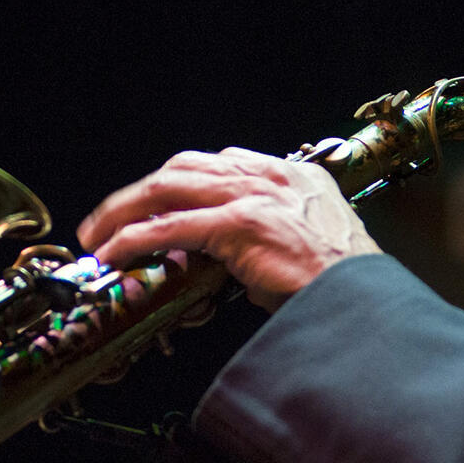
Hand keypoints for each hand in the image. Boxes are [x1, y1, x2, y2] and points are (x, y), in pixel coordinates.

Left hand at [75, 148, 379, 310]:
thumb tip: (231, 270)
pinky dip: (135, 238)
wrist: (364, 298)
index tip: (152, 203)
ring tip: (99, 237)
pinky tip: (115, 253)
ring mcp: (254, 196)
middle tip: (109, 219)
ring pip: (168, 187)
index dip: (176, 183)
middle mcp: (271, 175)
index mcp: (291, 176)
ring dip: (124, 211)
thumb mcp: (306, 247)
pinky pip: (172, 227)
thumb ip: (265, 245)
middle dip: (139, 193)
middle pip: (184, 166)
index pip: (217, 164)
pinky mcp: (240, 225)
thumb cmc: (343, 283)